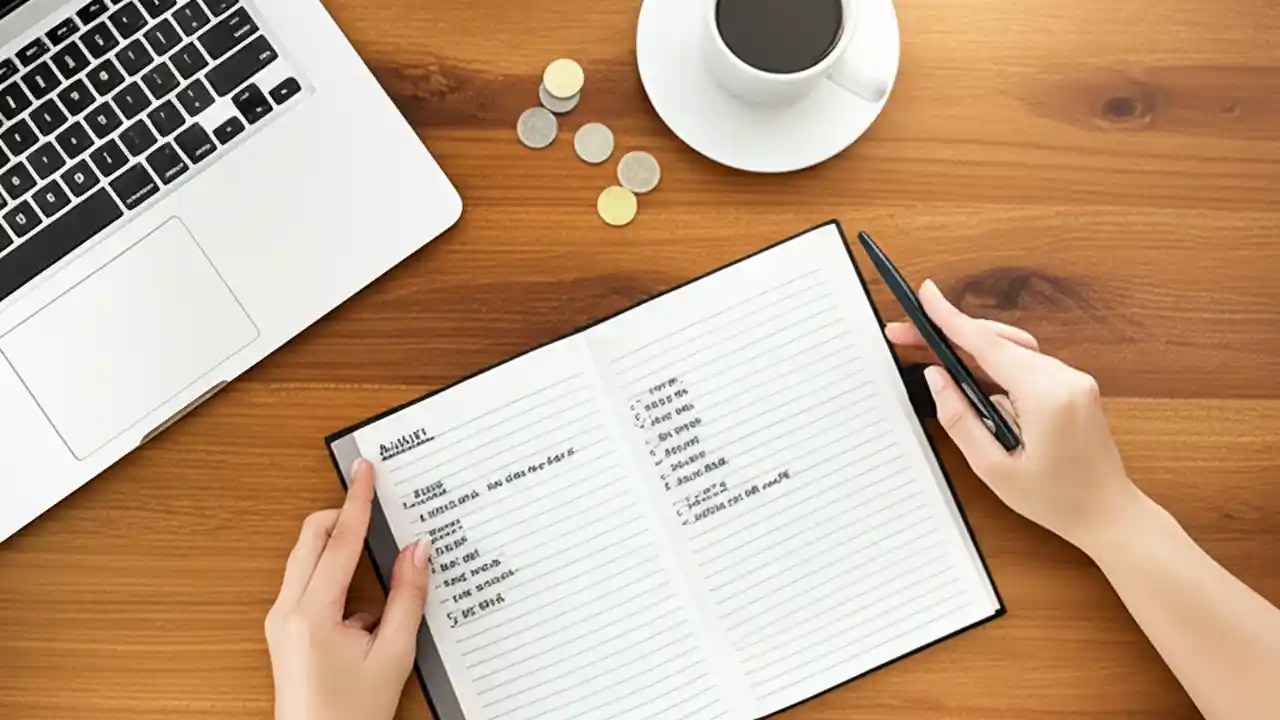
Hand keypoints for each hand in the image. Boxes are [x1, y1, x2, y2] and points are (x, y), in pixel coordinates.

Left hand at [265, 459, 430, 719]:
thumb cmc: (351, 714)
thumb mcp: (393, 655)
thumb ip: (408, 597)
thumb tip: (419, 550)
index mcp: (312, 615)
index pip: (338, 541)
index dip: (356, 500)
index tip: (364, 469)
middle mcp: (286, 611)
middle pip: (311, 538)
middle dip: (342, 515)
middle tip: (375, 501)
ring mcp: (279, 619)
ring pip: (306, 557)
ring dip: (338, 546)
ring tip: (378, 554)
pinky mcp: (282, 628)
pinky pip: (307, 582)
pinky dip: (334, 574)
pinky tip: (368, 603)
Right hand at [885, 281, 1138, 552]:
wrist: (1109, 514)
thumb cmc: (1057, 500)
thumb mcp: (993, 468)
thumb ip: (959, 418)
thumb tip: (936, 378)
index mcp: (1046, 396)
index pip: (987, 345)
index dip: (950, 318)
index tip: (925, 294)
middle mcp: (1065, 378)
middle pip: (997, 341)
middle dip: (950, 334)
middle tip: (907, 336)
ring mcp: (1073, 380)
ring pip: (1012, 350)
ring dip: (972, 349)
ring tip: (934, 357)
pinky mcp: (1073, 387)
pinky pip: (1027, 364)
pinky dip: (996, 364)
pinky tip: (973, 379)